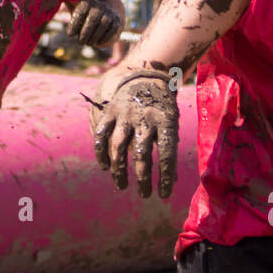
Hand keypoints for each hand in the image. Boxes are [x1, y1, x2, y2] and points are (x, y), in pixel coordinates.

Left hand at [68, 0, 121, 46]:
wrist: (104, 17)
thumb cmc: (85, 20)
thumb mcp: (77, 18)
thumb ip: (73, 23)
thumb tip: (70, 34)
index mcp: (87, 3)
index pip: (81, 12)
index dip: (74, 25)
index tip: (70, 35)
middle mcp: (100, 5)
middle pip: (93, 19)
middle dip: (85, 33)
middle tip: (80, 42)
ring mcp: (109, 12)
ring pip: (103, 24)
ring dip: (95, 36)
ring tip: (88, 43)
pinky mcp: (117, 20)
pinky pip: (113, 29)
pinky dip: (105, 38)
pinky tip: (98, 43)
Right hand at [89, 69, 178, 198]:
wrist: (145, 77)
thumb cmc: (162, 107)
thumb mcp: (172, 123)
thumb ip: (169, 148)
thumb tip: (170, 181)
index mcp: (165, 120)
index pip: (167, 153)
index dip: (165, 176)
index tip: (163, 194)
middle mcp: (144, 117)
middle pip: (142, 153)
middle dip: (143, 178)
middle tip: (144, 195)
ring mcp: (125, 114)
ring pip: (118, 146)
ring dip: (119, 169)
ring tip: (122, 185)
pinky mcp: (110, 112)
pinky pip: (101, 134)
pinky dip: (101, 152)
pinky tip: (105, 167)